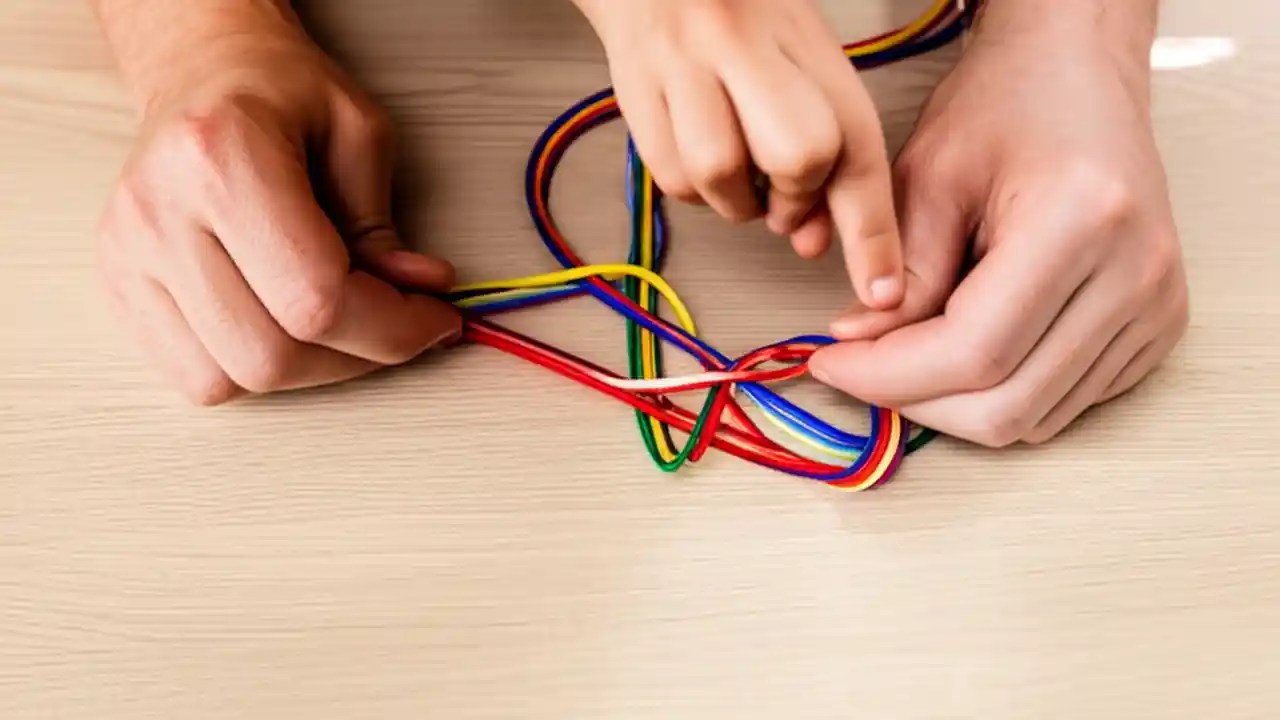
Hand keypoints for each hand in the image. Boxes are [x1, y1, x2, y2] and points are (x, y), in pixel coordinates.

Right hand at [96, 5, 459, 404]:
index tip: (435, 319)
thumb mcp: (359, 134)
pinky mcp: (119, 285)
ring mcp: (129, 254)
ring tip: (343, 322)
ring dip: (310, 371)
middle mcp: (160, 211)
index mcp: (221, 157)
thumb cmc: (278, 92)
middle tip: (398, 325)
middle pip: (272, 354)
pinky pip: (197, 378)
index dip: (393, 327)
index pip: (316, 298)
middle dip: (358, 355)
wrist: (204, 70)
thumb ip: (385, 229)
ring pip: (232, 379)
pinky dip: (256, 371)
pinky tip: (287, 326)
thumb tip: (417, 297)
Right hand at [572, 0, 905, 310]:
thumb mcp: (801, 61)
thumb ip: (825, 146)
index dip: (872, 229)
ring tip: (736, 166)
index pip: (856, 143)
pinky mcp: (635, 91)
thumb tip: (815, 242)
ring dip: (736, 200)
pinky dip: (691, 190)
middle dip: (795, 197)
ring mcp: (684, 65)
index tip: (882, 293)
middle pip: (799, 155)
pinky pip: (671, 179)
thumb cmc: (740, 18)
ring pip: (722, 174)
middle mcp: (744, 44)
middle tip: (782, 193)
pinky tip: (695, 154)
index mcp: (803, 40)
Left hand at [809, 12, 1189, 446]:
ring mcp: (1157, 307)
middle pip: (1008, 405)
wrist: (1081, 75)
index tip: (828, 362)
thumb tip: (859, 346)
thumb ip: (900, 270)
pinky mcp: (1160, 327)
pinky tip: (962, 351)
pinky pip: (1066, 403)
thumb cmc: (1005, 105)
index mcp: (1081, 223)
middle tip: (858, 370)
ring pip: (1036, 418)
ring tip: (906, 356)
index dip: (889, 375)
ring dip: (955, 406)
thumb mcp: (929, 174)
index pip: (974, 352)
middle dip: (915, 402)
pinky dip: (1002, 395)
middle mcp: (1137, 275)